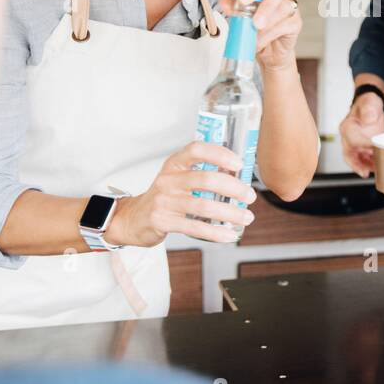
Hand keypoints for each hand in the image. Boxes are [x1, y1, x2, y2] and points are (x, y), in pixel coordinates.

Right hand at [110, 141, 256, 245]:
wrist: (133, 218)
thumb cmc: (165, 196)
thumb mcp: (177, 178)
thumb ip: (201, 174)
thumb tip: (239, 177)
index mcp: (174, 164)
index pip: (196, 149)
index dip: (219, 154)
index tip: (239, 164)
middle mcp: (168, 179)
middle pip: (205, 180)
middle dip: (233, 188)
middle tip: (250, 196)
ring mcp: (164, 201)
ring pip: (204, 207)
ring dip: (230, 213)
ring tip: (246, 217)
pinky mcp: (162, 221)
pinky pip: (194, 228)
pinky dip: (216, 232)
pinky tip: (229, 234)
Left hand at [217, 0, 300, 71]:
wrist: (266, 52)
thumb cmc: (254, 31)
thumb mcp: (240, 20)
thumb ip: (234, 9)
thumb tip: (224, 2)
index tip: (242, 0)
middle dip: (268, 3)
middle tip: (255, 21)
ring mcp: (290, 6)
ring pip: (284, 8)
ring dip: (267, 24)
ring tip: (253, 36)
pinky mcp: (296, 22)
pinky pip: (287, 24)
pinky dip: (270, 34)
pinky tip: (261, 41)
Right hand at [339, 91, 383, 177]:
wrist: (371, 105)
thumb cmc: (368, 103)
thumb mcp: (369, 102)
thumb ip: (368, 109)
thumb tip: (369, 119)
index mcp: (347, 127)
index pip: (353, 140)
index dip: (364, 145)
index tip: (375, 146)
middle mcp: (348, 137)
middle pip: (348, 155)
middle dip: (356, 165)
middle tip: (364, 172)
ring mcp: (354, 144)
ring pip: (355, 160)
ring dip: (364, 167)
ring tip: (375, 171)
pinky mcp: (362, 148)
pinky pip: (363, 159)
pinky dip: (369, 165)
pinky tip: (377, 168)